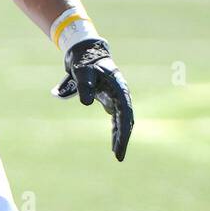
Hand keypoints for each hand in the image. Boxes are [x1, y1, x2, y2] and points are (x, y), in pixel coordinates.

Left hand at [52, 38, 133, 161]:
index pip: (125, 113)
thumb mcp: (83, 72)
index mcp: (119, 88)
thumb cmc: (85, 63)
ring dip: (120, 136)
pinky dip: (116, 130)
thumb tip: (86, 103)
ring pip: (122, 121)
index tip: (119, 145)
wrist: (86, 54)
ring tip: (116, 153)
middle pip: (126, 120)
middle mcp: (122, 94)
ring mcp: (118, 98)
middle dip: (123, 138)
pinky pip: (116, 119)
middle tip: (119, 156)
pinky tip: (114, 143)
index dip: (123, 131)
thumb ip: (84, 85)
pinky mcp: (111, 100)